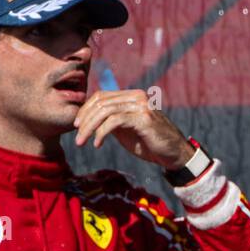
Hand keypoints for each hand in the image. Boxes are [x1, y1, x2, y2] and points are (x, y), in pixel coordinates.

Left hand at [73, 89, 195, 170]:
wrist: (173, 154)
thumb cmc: (149, 143)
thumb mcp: (125, 129)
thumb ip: (111, 121)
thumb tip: (88, 119)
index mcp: (132, 96)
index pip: (101, 96)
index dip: (85, 109)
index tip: (76, 126)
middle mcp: (137, 97)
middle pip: (101, 102)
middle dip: (84, 120)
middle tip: (76, 137)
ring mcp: (141, 106)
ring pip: (105, 111)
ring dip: (89, 127)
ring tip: (82, 142)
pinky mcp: (144, 118)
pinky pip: (115, 121)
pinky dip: (102, 132)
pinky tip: (97, 144)